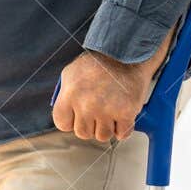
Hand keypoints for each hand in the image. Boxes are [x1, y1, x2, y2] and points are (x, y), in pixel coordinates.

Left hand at [51, 27, 175, 143]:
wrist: (128, 53)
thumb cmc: (99, 62)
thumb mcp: (72, 73)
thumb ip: (64, 95)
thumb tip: (65, 114)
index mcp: (70, 94)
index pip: (63, 124)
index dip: (72, 120)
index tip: (79, 114)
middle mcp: (87, 105)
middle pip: (83, 133)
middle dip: (90, 124)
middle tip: (98, 110)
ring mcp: (107, 110)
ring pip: (102, 136)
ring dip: (107, 127)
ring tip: (111, 111)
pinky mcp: (126, 112)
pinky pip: (122, 134)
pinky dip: (123, 128)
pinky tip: (122, 115)